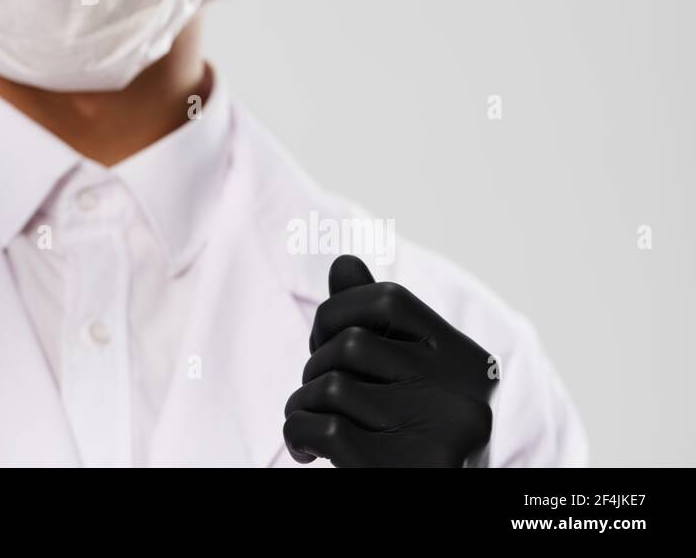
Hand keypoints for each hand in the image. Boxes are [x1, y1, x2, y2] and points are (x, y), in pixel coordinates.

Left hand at [283, 255, 498, 466]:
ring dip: (303, 402)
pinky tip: (307, 451)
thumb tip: (342, 263)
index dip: (338, 311)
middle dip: (317, 363)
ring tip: (313, 424)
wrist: (451, 502)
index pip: (387, 298)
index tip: (327, 340)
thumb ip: (379, 324)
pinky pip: (320, 428)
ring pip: (331, 384)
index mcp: (468, 362)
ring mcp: (437, 437)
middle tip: (319, 393)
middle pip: (351, 344)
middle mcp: (462, 396)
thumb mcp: (409, 377)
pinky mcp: (402, 472)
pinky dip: (297, 434)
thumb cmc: (418, 438)